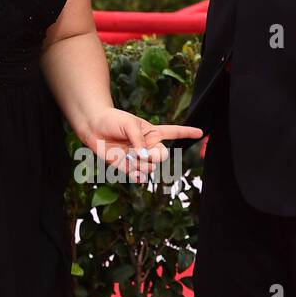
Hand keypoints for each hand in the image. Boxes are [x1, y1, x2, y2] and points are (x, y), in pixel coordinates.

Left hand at [78, 108, 202, 179]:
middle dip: (154, 157)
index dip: (188, 132)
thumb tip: (144, 156)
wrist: (94, 127)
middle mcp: (148, 146)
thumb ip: (140, 140)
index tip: (201, 132)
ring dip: (141, 165)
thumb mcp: (130, 125)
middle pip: (162, 156)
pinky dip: (137, 176)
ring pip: (150, 168)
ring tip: (128, 156)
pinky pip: (138, 176)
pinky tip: (133, 171)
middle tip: (141, 153)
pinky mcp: (126, 167)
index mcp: (153, 132)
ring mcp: (138, 158)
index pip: (174, 132)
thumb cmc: (113, 120)